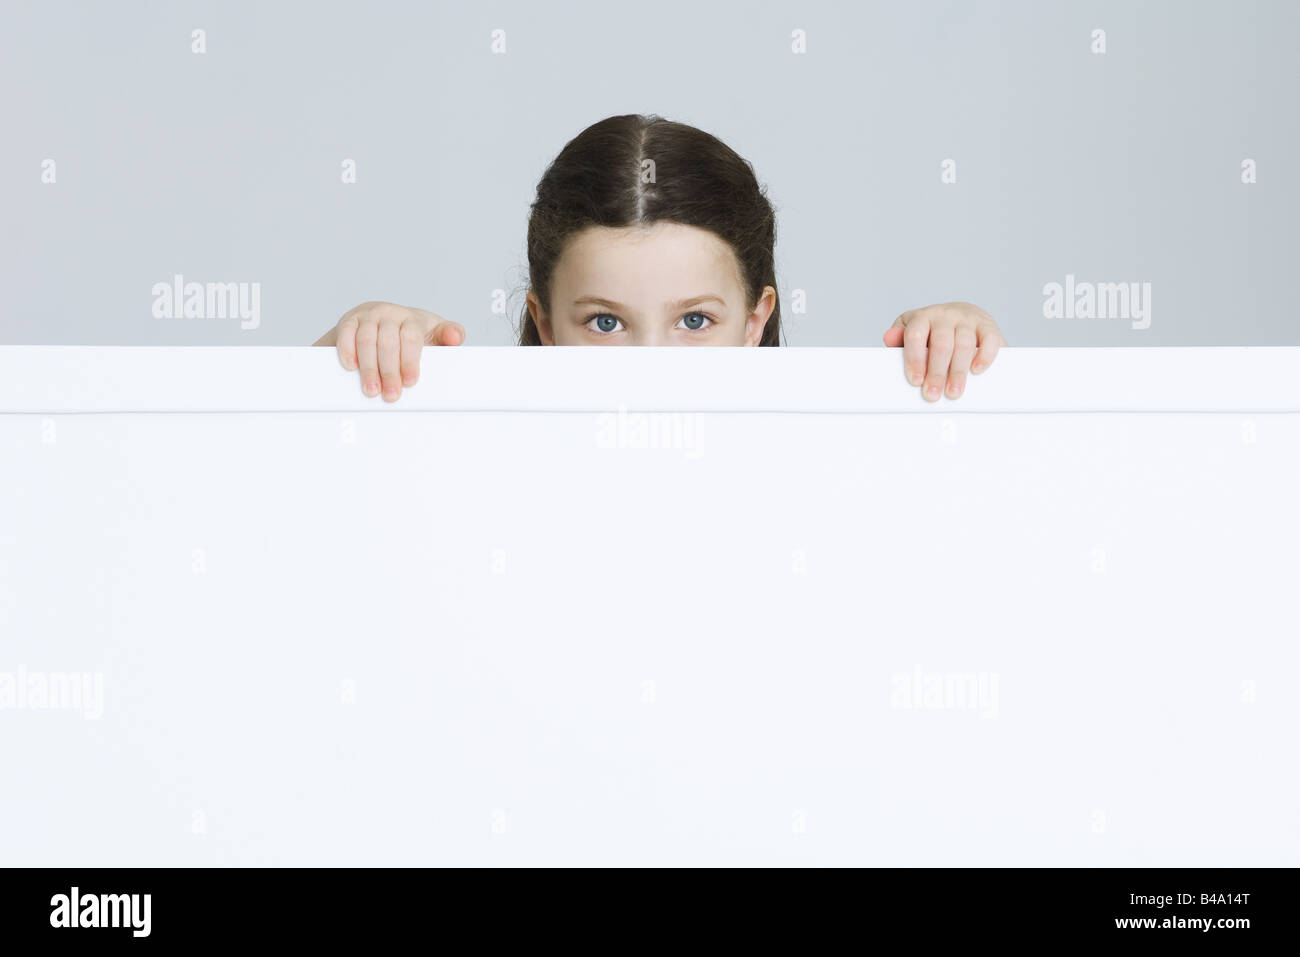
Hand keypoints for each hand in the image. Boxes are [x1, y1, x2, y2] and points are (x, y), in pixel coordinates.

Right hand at [314, 301, 464, 401]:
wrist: (380, 319)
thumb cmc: (409, 333)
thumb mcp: (432, 334)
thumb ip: (447, 336)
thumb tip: (456, 337)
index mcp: (412, 319)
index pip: (411, 338)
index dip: (410, 361)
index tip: (410, 382)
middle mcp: (390, 313)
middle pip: (388, 342)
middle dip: (389, 372)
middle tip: (391, 394)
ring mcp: (368, 316)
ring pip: (367, 340)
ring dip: (369, 368)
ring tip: (372, 389)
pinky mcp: (350, 320)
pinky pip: (347, 334)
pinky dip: (347, 351)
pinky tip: (351, 367)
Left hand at [883, 302, 1005, 401]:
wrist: (962, 314)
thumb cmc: (933, 331)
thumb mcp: (913, 332)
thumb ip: (899, 339)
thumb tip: (889, 338)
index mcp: (923, 318)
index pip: (916, 336)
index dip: (915, 360)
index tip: (915, 381)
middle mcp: (945, 315)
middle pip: (941, 344)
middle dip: (936, 373)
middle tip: (932, 394)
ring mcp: (967, 319)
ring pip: (963, 344)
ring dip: (957, 371)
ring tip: (953, 391)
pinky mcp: (987, 325)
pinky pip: (988, 339)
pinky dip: (984, 356)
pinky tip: (976, 370)